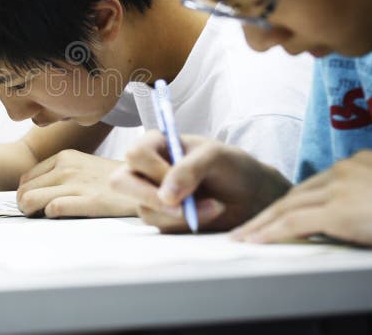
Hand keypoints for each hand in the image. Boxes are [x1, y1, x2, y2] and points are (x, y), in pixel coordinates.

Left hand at [17, 150, 136, 217]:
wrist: (145, 184)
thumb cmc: (111, 181)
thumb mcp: (83, 166)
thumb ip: (60, 174)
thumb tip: (33, 192)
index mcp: (64, 157)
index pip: (25, 179)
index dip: (26, 194)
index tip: (35, 205)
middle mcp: (67, 167)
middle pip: (24, 191)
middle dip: (25, 206)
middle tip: (36, 216)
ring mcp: (77, 183)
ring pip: (31, 199)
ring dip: (32, 213)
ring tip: (44, 219)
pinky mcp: (89, 200)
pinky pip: (54, 209)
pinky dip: (50, 216)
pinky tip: (61, 218)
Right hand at [110, 130, 290, 232]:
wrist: (251, 195)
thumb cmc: (231, 166)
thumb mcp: (215, 157)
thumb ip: (190, 169)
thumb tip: (166, 195)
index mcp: (156, 145)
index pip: (135, 154)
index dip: (154, 169)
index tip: (182, 178)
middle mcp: (146, 170)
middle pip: (121, 182)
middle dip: (151, 197)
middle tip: (182, 207)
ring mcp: (151, 195)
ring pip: (144, 210)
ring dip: (180, 213)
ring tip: (214, 206)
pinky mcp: (161, 218)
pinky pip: (160, 227)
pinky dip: (186, 224)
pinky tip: (209, 214)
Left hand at [232, 150, 371, 246]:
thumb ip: (363, 200)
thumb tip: (346, 219)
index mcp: (356, 163)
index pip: (312, 186)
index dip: (288, 203)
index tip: (270, 216)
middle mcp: (344, 169)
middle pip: (295, 194)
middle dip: (267, 214)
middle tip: (245, 228)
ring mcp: (341, 187)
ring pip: (289, 207)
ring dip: (262, 225)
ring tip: (242, 238)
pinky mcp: (342, 210)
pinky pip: (295, 222)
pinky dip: (271, 232)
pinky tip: (257, 241)